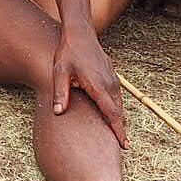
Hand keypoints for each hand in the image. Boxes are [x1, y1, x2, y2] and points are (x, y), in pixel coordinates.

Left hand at [52, 26, 127, 146]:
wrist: (80, 33)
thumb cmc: (68, 52)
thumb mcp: (60, 72)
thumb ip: (60, 92)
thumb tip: (57, 112)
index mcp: (98, 86)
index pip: (112, 113)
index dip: (118, 130)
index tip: (124, 145)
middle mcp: (110, 84)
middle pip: (118, 112)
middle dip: (120, 129)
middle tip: (122, 147)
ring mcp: (113, 79)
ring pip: (118, 104)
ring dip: (119, 119)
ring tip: (119, 136)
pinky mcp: (112, 76)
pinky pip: (116, 97)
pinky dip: (116, 108)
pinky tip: (112, 116)